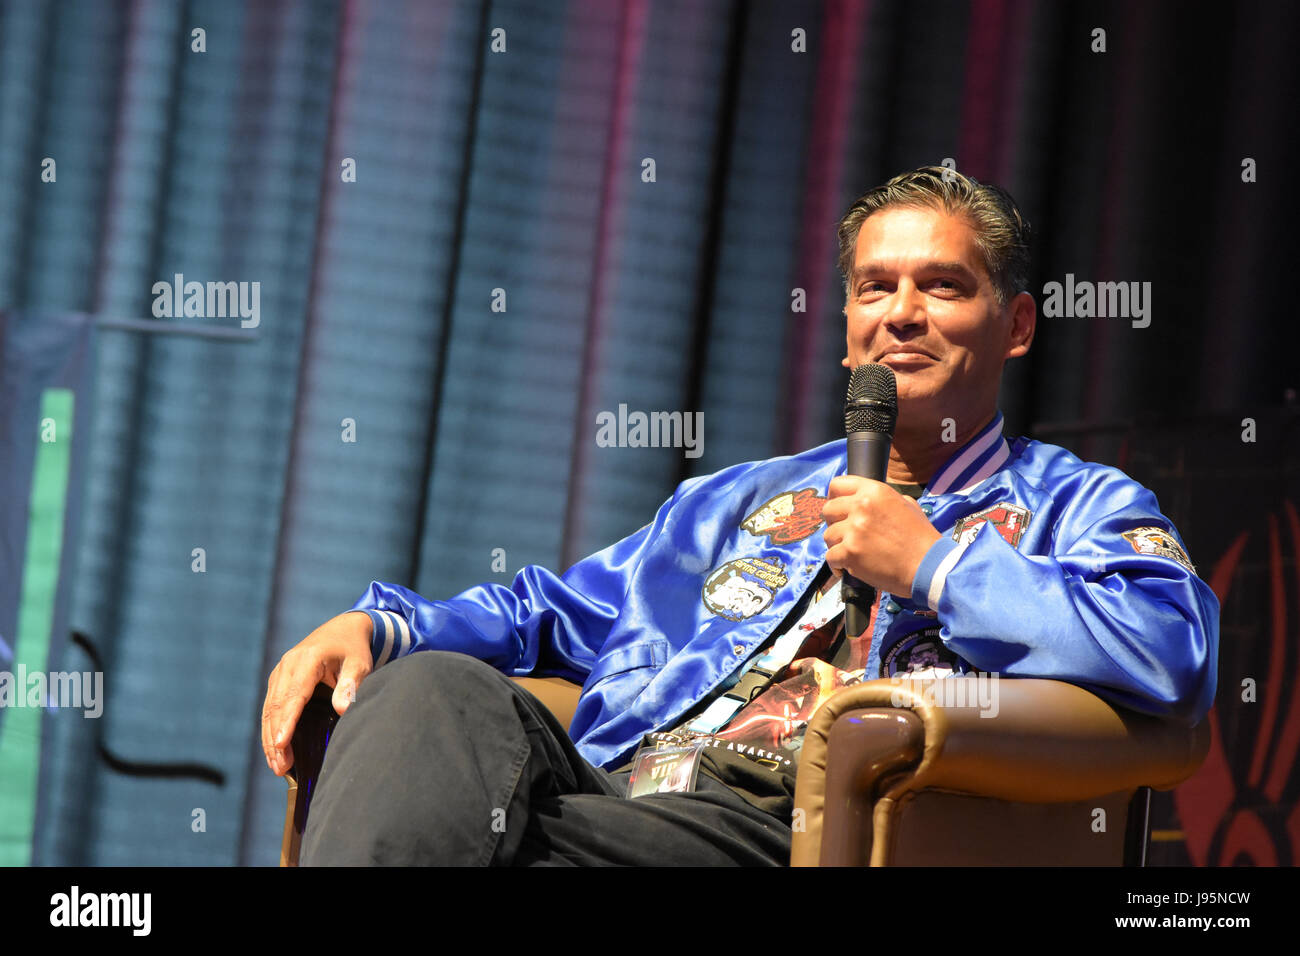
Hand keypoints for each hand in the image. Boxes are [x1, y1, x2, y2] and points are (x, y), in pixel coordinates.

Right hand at [262, 610, 373, 776]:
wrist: (343, 629)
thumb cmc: (353, 648)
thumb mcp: (360, 663)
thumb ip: (352, 685)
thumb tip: (342, 709)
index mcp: (307, 659)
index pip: (293, 696)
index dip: (286, 722)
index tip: (281, 745)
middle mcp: (288, 665)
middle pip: (276, 706)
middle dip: (275, 739)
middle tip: (280, 768)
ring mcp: (280, 672)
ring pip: (269, 709)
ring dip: (269, 737)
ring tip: (277, 766)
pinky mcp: (279, 679)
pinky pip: (271, 706)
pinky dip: (271, 728)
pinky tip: (275, 749)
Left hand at [821, 476, 940, 596]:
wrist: (929, 566)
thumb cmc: (922, 538)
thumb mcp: (908, 505)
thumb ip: (884, 500)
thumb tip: (869, 500)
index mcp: (874, 491)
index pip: (838, 484)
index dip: (834, 497)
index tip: (837, 508)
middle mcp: (861, 506)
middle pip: (828, 509)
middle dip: (834, 523)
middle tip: (845, 534)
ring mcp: (854, 530)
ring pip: (827, 535)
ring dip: (837, 545)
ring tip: (852, 553)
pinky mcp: (850, 552)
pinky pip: (830, 557)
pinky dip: (837, 565)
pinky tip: (848, 568)